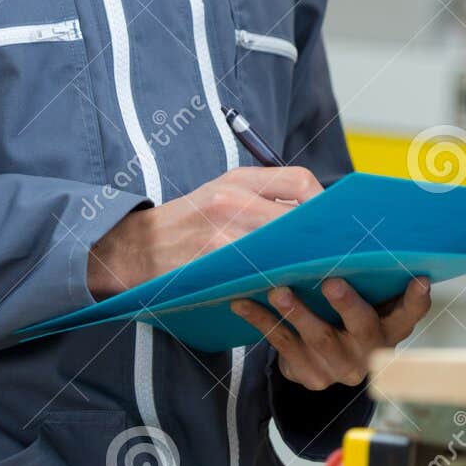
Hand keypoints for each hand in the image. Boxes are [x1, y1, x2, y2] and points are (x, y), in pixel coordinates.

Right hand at [87, 166, 322, 297]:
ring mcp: (223, 235)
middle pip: (297, 218)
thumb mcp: (222, 191)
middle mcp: (232, 201)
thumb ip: (264, 195)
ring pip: (282, 249)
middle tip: (331, 253)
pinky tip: (281, 286)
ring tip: (311, 271)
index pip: (300, 181)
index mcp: (238, 179)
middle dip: (318, 237)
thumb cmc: (188, 221)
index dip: (322, 202)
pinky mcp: (214, 267)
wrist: (135, 248)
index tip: (329, 221)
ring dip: (299, 262)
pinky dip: (274, 280)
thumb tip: (315, 211)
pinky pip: (259, 274)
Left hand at [230, 277, 431, 388]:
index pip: (410, 315)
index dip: (416, 300)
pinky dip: (262, 321)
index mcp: (390, 329)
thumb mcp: (369, 301)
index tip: (419, 279)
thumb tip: (353, 232)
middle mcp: (369, 352)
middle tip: (332, 282)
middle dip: (347, 305)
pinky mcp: (308, 375)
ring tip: (278, 290)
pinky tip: (244, 303)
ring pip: (318, 338)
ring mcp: (338, 368)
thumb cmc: (348, 317)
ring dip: (297, 312)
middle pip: (362, 328)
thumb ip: (372, 279)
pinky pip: (283, 346)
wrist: (324, 362)